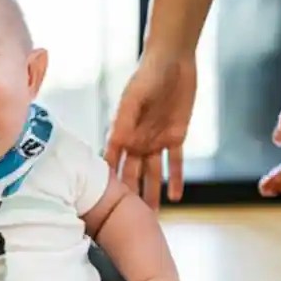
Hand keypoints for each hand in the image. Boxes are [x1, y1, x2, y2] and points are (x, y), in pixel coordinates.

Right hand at [105, 55, 196, 209]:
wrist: (172, 62)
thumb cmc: (147, 76)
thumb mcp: (134, 98)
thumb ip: (125, 122)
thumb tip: (116, 147)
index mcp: (122, 132)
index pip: (112, 162)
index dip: (109, 181)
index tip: (104, 204)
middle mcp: (137, 140)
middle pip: (132, 173)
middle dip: (131, 195)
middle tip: (128, 219)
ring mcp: (155, 140)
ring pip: (153, 173)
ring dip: (152, 193)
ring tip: (152, 215)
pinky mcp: (175, 136)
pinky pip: (175, 162)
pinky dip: (175, 178)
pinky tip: (176, 196)